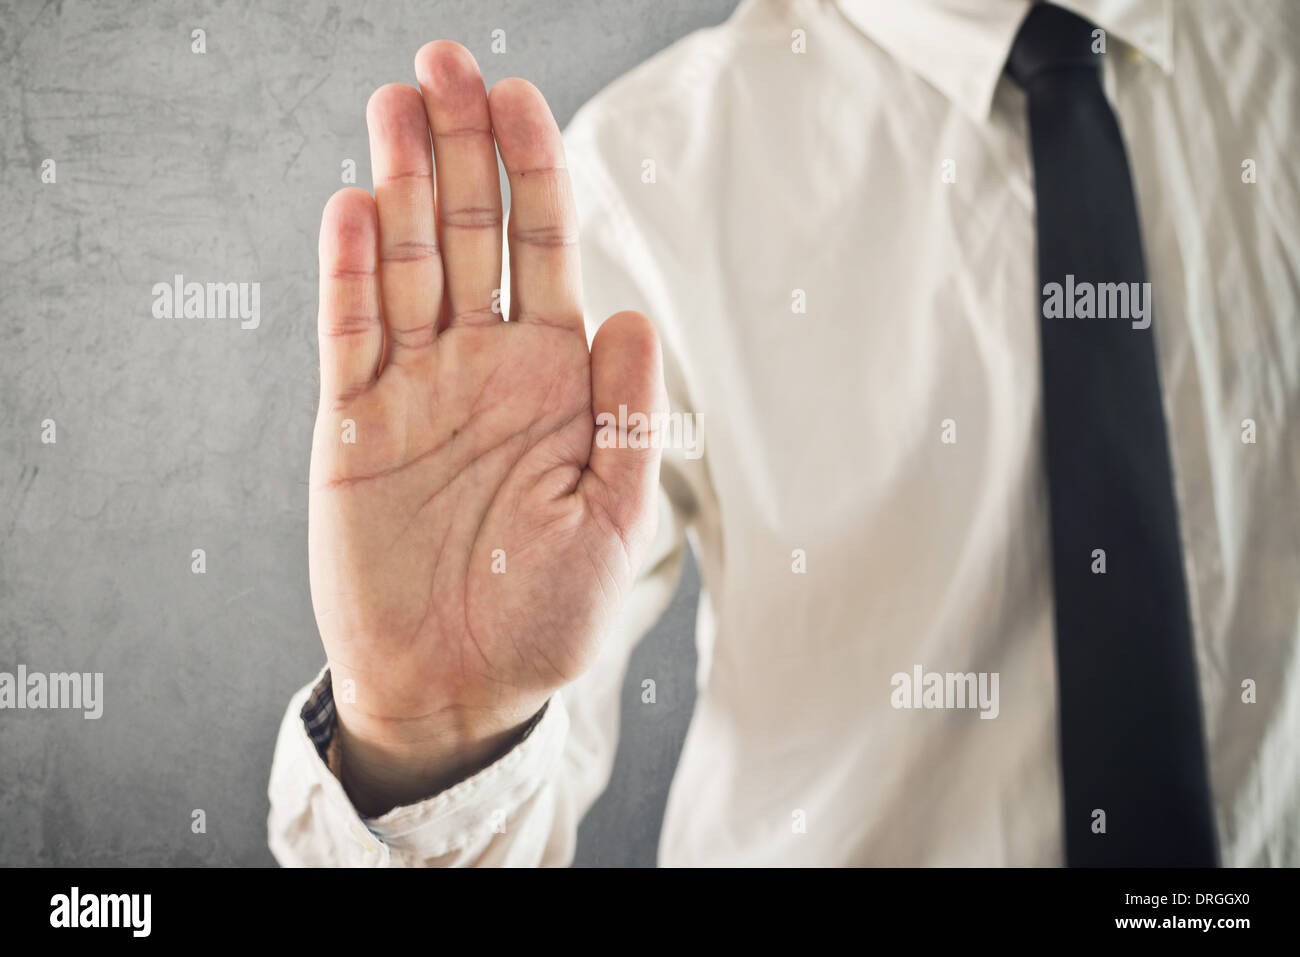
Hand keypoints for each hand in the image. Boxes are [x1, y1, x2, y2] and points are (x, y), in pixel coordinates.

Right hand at [307, 41, 665, 814]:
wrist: (456, 684)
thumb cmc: (545, 616)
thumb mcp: (610, 524)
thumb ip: (625, 418)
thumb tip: (637, 314)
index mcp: (552, 377)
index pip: (544, 252)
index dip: (533, 174)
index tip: (518, 97)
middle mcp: (481, 365)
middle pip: (469, 235)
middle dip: (460, 149)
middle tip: (445, 63)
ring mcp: (413, 388)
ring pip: (405, 265)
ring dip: (400, 185)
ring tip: (397, 104)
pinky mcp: (352, 425)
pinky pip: (349, 334)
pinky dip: (350, 273)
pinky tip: (355, 208)